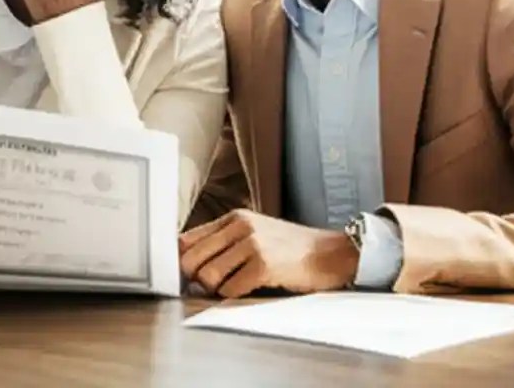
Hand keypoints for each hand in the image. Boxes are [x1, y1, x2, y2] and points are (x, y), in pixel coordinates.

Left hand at [179, 209, 357, 298]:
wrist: (331, 253)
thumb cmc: (292, 249)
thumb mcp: (255, 234)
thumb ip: (224, 243)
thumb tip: (187, 265)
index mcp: (234, 218)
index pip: (186, 240)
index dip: (181, 262)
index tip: (187, 276)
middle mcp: (240, 226)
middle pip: (190, 260)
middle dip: (196, 279)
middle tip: (212, 287)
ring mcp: (253, 243)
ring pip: (208, 276)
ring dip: (217, 289)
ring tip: (236, 286)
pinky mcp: (265, 264)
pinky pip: (230, 289)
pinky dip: (235, 296)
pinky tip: (252, 289)